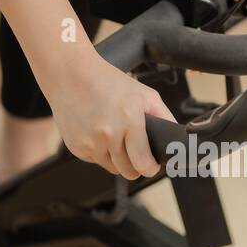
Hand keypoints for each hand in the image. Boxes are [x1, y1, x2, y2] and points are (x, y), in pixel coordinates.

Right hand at [45, 48, 174, 179]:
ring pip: (112, 168)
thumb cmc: (107, 82)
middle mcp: (108, 135)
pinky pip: (95, 160)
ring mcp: (90, 143)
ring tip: (115, 136)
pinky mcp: (76, 148)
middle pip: (128, 171)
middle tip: (135, 150)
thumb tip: (175, 138)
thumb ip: (164, 117)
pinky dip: (99, 152)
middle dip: (135, 164)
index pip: (143, 164)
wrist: (71, 75)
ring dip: (117, 159)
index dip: (151, 168)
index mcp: (129, 121)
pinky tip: (98, 133)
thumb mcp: (145, 94)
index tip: (152, 165)